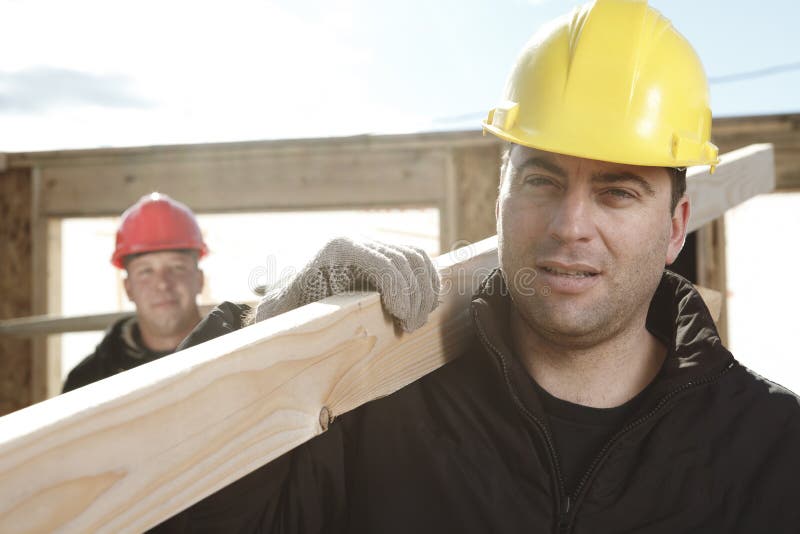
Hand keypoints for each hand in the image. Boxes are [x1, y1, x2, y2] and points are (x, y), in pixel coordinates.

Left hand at [255, 237, 440, 331]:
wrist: (292, 289)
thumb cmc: (288, 304)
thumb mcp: (281, 308)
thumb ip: (279, 312)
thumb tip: (271, 324)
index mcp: (337, 248)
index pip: (384, 263)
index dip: (401, 291)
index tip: (402, 320)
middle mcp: (358, 239)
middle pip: (404, 260)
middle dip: (415, 296)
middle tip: (412, 327)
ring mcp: (374, 242)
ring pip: (416, 257)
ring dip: (425, 290)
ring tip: (417, 320)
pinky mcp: (384, 252)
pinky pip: (417, 260)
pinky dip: (427, 282)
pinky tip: (425, 306)